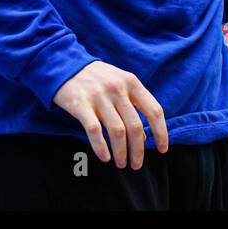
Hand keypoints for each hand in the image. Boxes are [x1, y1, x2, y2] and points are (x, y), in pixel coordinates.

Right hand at [52, 61, 168, 168]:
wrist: (65, 64)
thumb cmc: (97, 78)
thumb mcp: (120, 84)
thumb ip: (134, 105)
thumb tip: (144, 137)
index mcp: (132, 82)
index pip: (154, 111)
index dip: (161, 132)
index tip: (162, 149)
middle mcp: (117, 88)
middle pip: (135, 126)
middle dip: (138, 150)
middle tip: (136, 164)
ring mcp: (99, 96)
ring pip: (117, 131)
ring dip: (121, 152)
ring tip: (121, 164)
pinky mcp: (80, 104)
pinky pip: (94, 131)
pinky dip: (101, 147)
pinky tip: (104, 157)